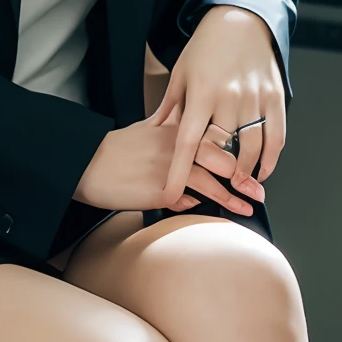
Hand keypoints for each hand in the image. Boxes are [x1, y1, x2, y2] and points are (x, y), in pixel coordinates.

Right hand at [73, 103, 256, 216]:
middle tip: (258, 189)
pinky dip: (198, 206)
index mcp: (174, 130)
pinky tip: (207, 212)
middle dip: (243, 176)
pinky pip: (187, 201)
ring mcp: (170, 168)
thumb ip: (169, 139)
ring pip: (211, 182)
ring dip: (233, 197)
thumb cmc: (112, 151)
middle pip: (222, 159)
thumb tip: (187, 151)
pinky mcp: (160, 190)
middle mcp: (176, 146)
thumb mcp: (143, 133)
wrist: (84, 163)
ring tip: (248, 207)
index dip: (236, 152)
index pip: (215, 138)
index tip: (249, 164)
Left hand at [152, 5, 285, 207]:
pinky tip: (262, 170)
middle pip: (221, 150)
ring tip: (238, 184)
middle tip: (210, 191)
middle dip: (215, 175)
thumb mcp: (180, 74)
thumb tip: (153, 133)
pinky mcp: (276, 96)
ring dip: (244, 172)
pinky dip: (271, 159)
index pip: (188, 142)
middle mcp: (230, 97)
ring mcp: (256, 97)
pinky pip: (276, 136)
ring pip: (251, 148)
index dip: (178, 172)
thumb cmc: (205, 48)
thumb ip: (170, 107)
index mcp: (202, 93)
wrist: (240, 20)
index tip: (171, 195)